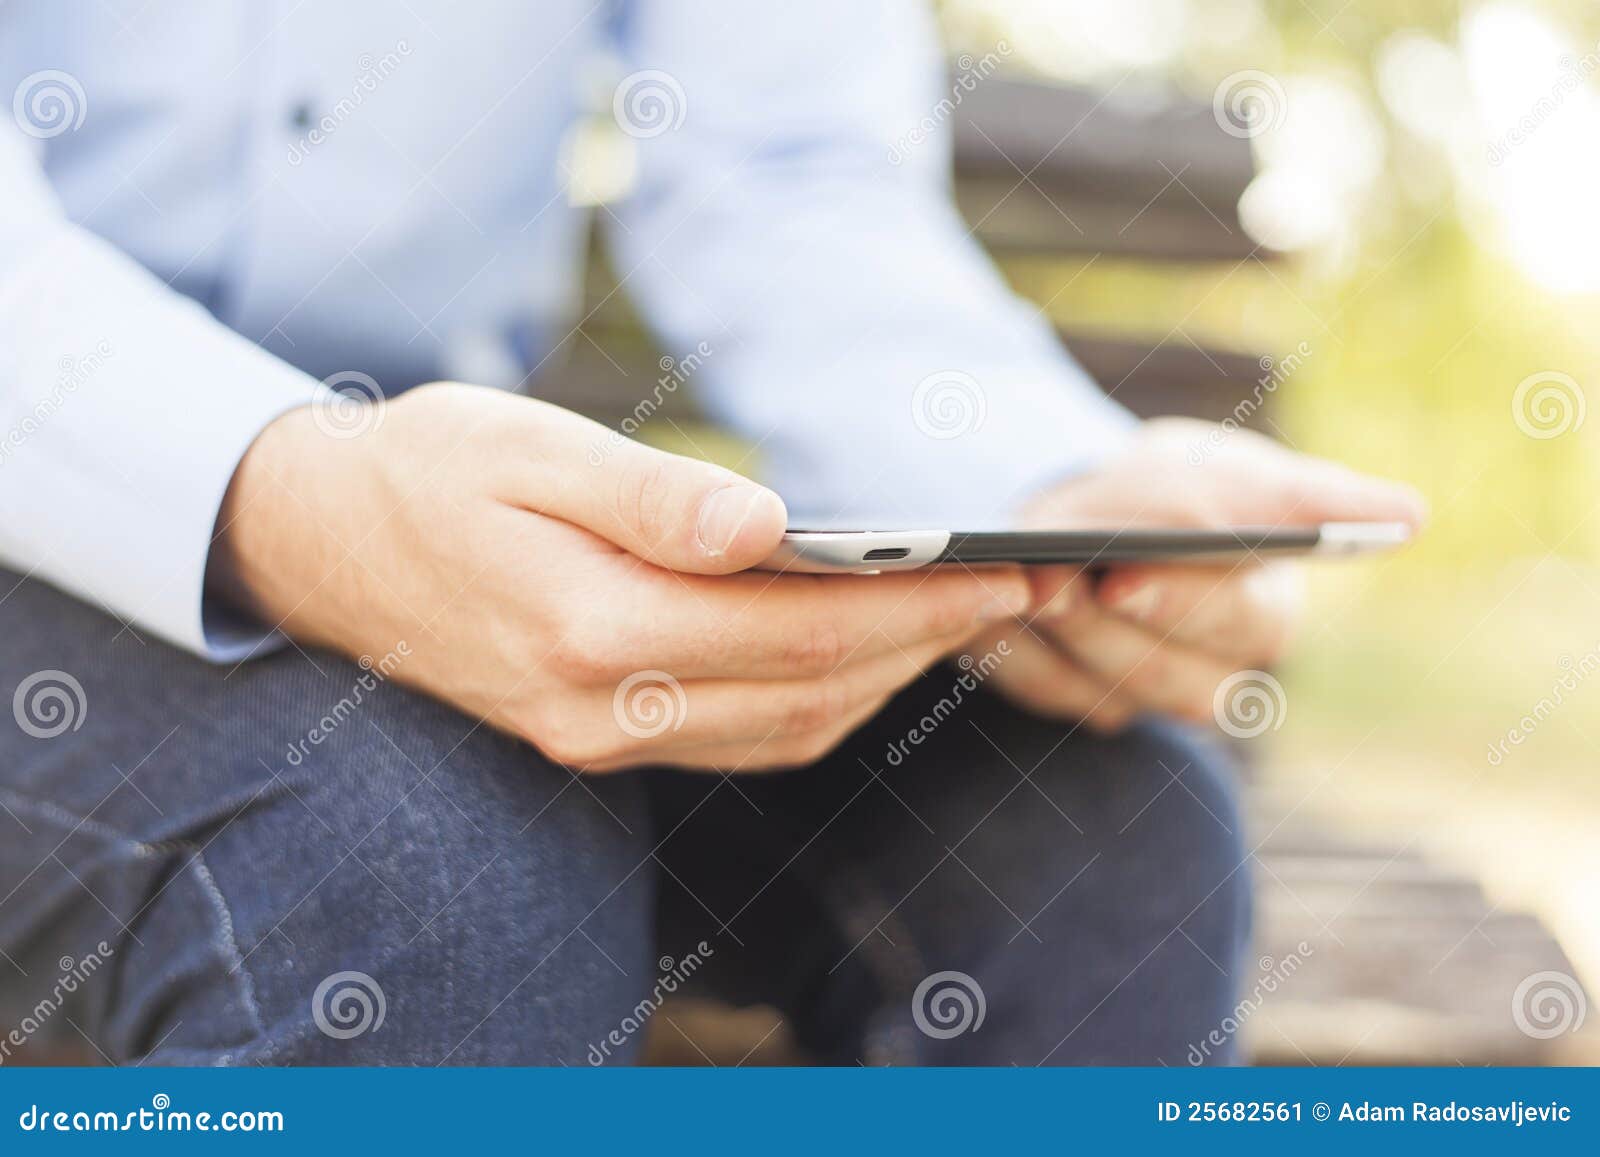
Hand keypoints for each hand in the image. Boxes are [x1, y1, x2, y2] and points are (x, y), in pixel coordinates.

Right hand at [211, 383, 1028, 772]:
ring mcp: (600, 736)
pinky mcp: (600, 737)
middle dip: (934, 643)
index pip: (803, 631)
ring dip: (891, 677)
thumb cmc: (430, 470)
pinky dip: (826, 701)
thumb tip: (772, 524)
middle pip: (815, 688)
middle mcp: (605, 706)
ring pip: (791, 726)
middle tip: (1030, 590)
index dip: (920, 606)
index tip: (1011, 571)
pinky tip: (870, 654)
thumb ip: (649, 498)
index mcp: (593, 627)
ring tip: (970, 618)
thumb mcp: (527, 447)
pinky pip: (745, 738)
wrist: (326, 548)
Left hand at [972, 417, 1425, 730]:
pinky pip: (1046, 694)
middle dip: (1105, 625)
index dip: (1182, 602)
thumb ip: (1300, 496)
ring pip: (1107, 695)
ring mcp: (1141, 695)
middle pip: (1174, 679)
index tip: (1123, 573)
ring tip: (1015, 580)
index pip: (1243, 625)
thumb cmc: (1160, 486)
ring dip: (1057, 637)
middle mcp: (1212, 672)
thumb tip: (1408, 515)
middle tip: (1051, 576)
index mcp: (1262, 610)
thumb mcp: (1220, 470)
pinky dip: (1016, 651)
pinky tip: (989, 611)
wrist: (1069, 501)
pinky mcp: (1078, 702)